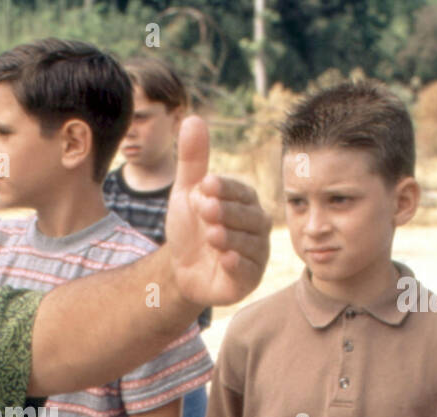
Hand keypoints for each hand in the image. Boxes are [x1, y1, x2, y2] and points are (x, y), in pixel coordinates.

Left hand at [164, 116, 270, 309]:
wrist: (180, 268)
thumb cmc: (190, 227)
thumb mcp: (187, 192)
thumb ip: (193, 159)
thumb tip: (193, 118)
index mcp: (245, 202)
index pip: (240, 191)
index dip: (224, 189)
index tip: (205, 185)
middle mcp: (256, 226)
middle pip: (249, 217)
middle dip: (227, 213)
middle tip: (206, 209)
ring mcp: (255, 253)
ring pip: (250, 243)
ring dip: (231, 238)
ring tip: (212, 235)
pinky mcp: (248, 278)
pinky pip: (248, 270)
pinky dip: (237, 264)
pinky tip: (224, 259)